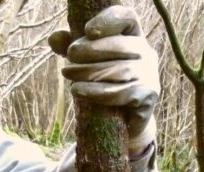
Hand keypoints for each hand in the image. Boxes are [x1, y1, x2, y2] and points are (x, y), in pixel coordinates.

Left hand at [49, 6, 159, 155]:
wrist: (123, 121)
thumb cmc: (104, 84)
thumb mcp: (87, 62)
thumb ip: (72, 47)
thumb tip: (54, 38)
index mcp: (134, 37)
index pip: (128, 18)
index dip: (109, 20)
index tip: (87, 30)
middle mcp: (147, 53)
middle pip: (121, 45)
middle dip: (91, 50)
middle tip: (68, 56)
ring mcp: (150, 75)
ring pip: (119, 71)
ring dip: (89, 72)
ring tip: (67, 73)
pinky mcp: (147, 97)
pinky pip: (120, 93)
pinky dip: (96, 92)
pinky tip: (77, 91)